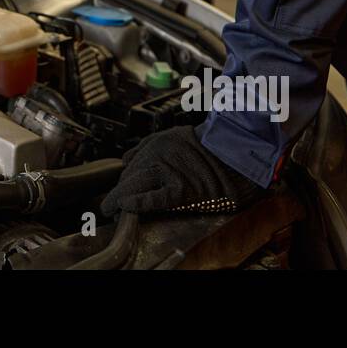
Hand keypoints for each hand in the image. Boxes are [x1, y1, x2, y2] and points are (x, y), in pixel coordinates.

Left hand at [101, 125, 265, 216]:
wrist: (237, 156)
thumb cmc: (209, 148)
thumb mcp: (173, 136)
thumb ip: (147, 146)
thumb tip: (125, 160)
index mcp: (157, 144)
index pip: (130, 166)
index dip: (122, 181)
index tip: (116, 192)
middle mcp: (159, 156)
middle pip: (130, 176)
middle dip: (118, 192)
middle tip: (109, 205)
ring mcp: (169, 172)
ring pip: (135, 185)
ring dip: (119, 199)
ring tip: (112, 210)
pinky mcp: (181, 191)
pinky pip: (152, 199)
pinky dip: (136, 203)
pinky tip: (126, 206)